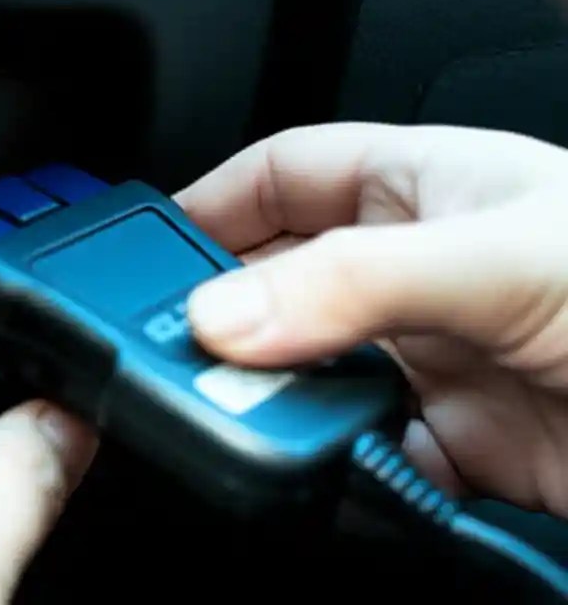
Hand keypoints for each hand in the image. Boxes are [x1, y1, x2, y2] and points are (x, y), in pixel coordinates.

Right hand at [174, 123, 567, 515]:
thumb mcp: (500, 259)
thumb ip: (355, 280)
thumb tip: (227, 315)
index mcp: (428, 186)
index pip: (284, 174)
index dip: (210, 203)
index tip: (143, 255)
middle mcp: (421, 270)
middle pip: (281, 284)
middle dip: (226, 318)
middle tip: (176, 350)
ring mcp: (437, 359)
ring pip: (311, 377)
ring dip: (273, 402)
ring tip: (243, 415)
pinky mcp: (461, 442)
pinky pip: (365, 456)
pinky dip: (334, 469)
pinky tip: (325, 468)